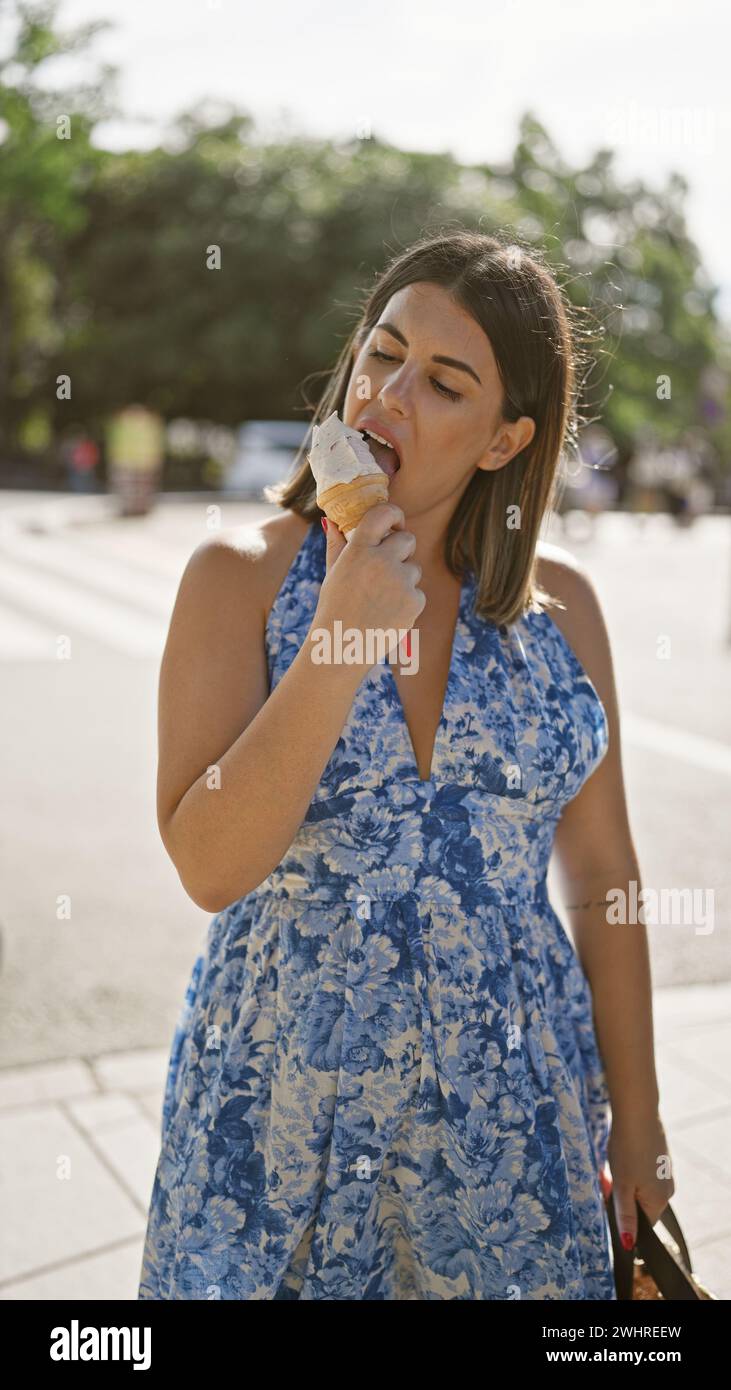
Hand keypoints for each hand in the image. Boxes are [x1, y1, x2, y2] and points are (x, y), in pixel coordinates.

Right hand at [315, 504, 424, 667]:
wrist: (342, 647)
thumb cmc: (334, 608)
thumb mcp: (332, 573)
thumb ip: (336, 544)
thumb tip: (330, 521)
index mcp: (358, 550)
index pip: (383, 514)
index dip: (394, 515)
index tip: (395, 523)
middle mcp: (381, 561)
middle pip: (407, 540)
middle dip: (402, 549)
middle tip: (388, 565)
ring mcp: (400, 581)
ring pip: (414, 568)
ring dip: (403, 578)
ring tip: (380, 598)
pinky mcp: (414, 601)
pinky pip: (417, 592)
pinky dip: (407, 601)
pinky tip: (387, 613)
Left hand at [604, 1108, 674, 1249]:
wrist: (637, 1112)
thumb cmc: (628, 1149)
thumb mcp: (622, 1186)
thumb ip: (626, 1215)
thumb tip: (629, 1243)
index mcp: (660, 1201)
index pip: (643, 1225)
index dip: (624, 1217)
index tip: (610, 1201)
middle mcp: (667, 1189)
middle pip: (641, 1206)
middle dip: (622, 1198)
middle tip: (608, 1180)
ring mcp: (665, 1173)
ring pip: (640, 1188)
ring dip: (625, 1183)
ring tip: (614, 1164)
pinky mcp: (660, 1159)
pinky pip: (643, 1174)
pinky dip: (631, 1169)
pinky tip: (623, 1154)